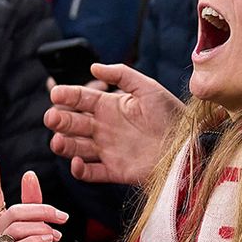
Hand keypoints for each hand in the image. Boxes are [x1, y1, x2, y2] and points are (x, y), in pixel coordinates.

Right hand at [0, 153, 64, 241]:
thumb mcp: (38, 231)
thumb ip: (33, 205)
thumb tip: (28, 175)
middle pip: (13, 212)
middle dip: (41, 210)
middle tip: (62, 216)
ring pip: (15, 228)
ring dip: (41, 227)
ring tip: (56, 234)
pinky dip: (35, 241)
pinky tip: (49, 240)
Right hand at [46, 63, 182, 184]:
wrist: (189, 145)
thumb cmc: (171, 114)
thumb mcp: (148, 88)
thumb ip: (121, 74)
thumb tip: (93, 67)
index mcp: (109, 106)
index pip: (80, 99)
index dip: (66, 96)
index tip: (56, 94)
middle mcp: (104, 128)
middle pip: (72, 123)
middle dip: (59, 120)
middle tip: (52, 118)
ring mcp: (107, 150)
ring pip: (76, 148)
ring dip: (64, 145)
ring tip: (59, 141)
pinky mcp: (114, 170)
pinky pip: (90, 173)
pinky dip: (80, 170)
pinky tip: (77, 163)